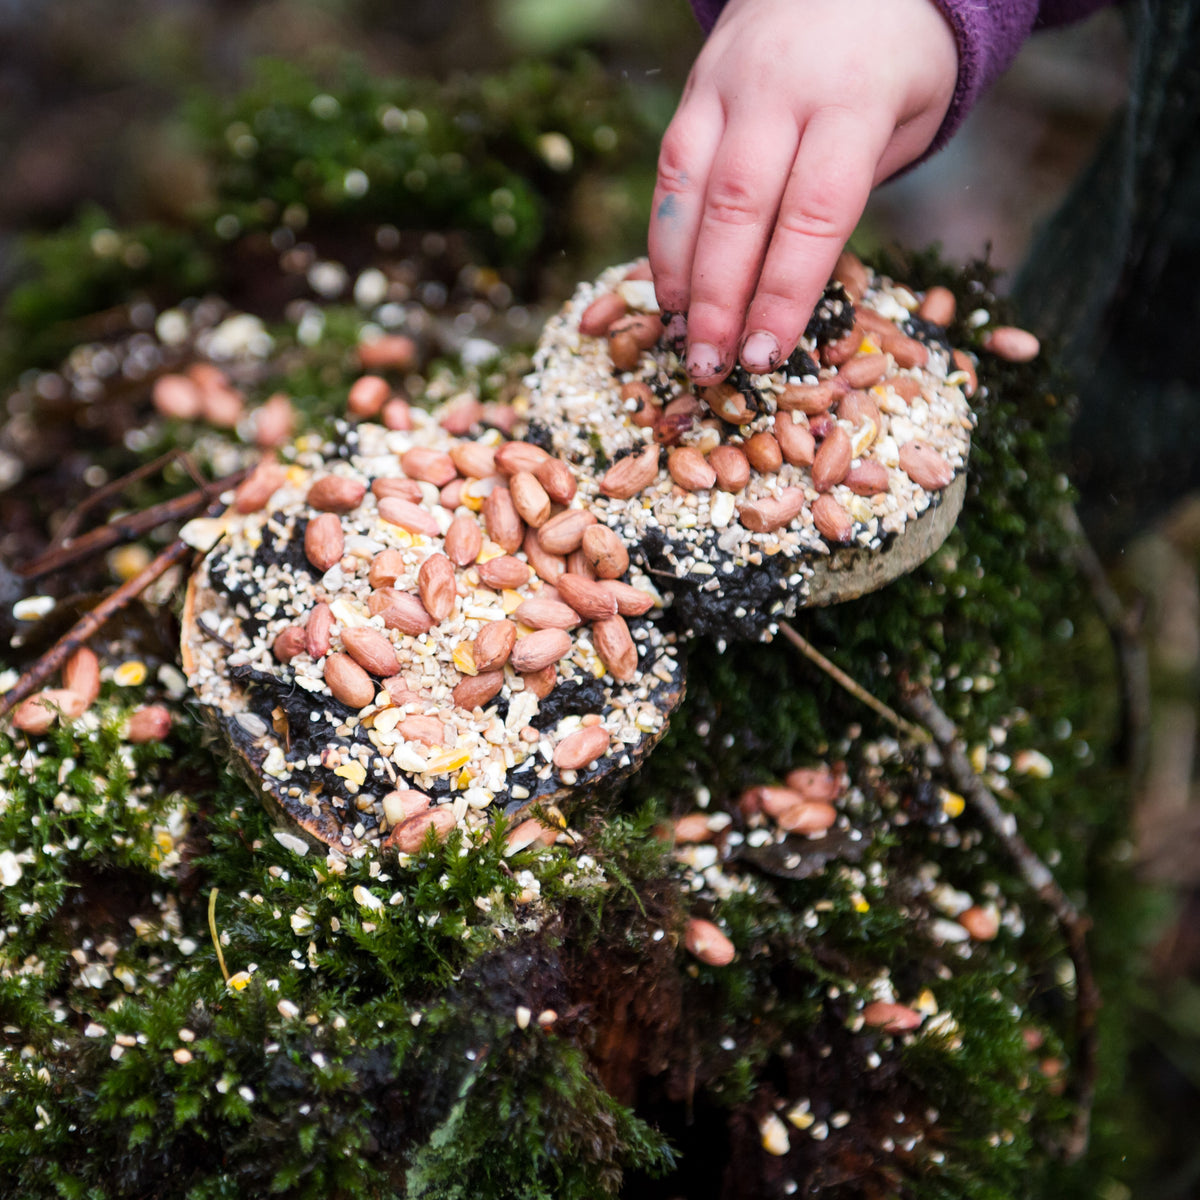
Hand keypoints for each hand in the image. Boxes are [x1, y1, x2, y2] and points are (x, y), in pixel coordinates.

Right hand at [648, 0, 957, 381]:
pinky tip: (668, 286)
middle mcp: (781, 90)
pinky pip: (672, 169)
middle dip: (722, 298)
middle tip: (712, 366)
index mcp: (853, 101)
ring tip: (683, 336)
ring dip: (681, 272)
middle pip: (740, 208)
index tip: (768, 353)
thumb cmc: (896, 63)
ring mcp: (728, 84)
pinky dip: (664, 233)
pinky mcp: (696, 89)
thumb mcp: (906, 122)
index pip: (814, 214)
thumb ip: (850, 193)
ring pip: (691, 188)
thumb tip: (791, 290)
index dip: (785, 292)